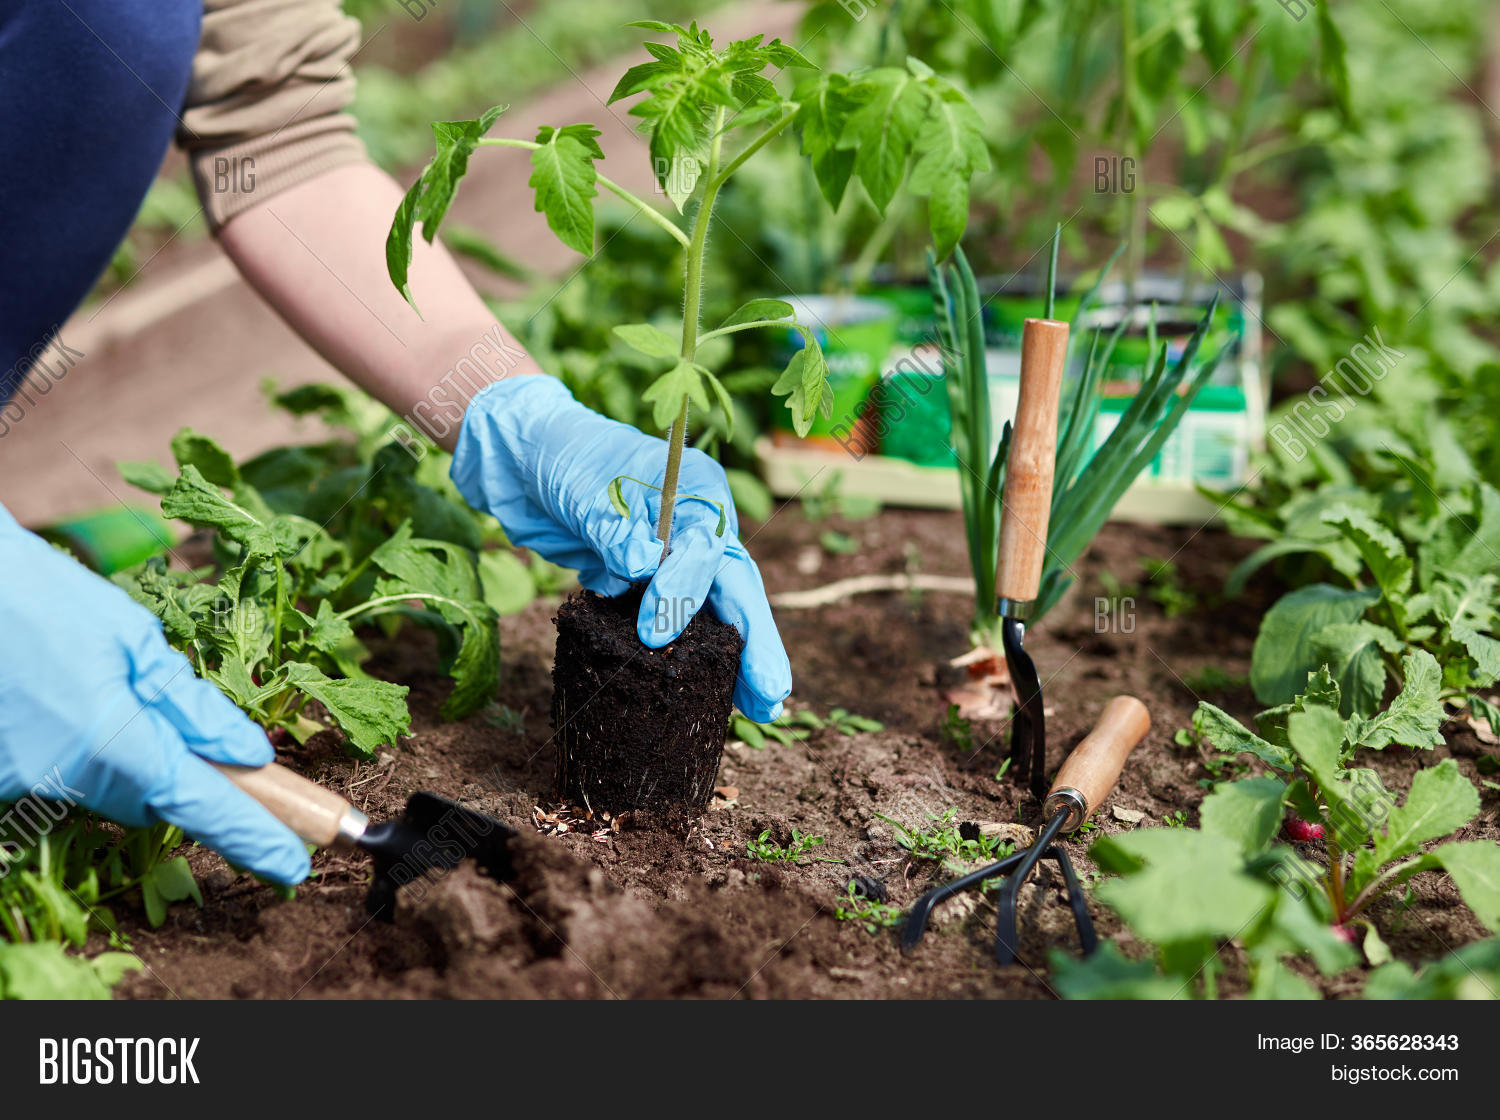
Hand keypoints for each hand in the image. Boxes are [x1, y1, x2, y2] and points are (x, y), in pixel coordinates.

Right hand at [0, 509, 309, 883]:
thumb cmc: (40, 598)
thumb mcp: (133, 639)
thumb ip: (193, 706)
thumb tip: (250, 755)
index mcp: (114, 742)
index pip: (204, 806)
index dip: (253, 836)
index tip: (294, 867)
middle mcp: (66, 778)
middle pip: (153, 800)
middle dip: (177, 771)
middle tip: (170, 714)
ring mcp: (25, 784)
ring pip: (109, 788)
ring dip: (126, 754)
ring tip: (94, 683)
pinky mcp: (1, 779)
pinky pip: (65, 775)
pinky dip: (80, 745)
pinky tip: (59, 693)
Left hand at [450, 375, 792, 720]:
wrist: (528, 462)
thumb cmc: (566, 459)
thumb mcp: (588, 490)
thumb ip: (615, 529)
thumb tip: (643, 564)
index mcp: (696, 492)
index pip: (707, 549)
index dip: (686, 593)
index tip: (654, 633)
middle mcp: (700, 528)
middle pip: (737, 588)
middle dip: (756, 642)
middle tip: (770, 694)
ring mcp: (679, 559)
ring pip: (717, 613)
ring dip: (734, 659)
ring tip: (758, 707)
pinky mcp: (653, 586)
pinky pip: (681, 625)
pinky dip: (693, 658)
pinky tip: (710, 696)